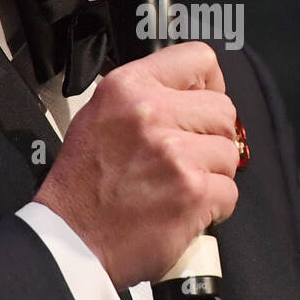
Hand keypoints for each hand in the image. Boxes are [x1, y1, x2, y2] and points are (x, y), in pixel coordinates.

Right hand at [33, 42, 240, 290]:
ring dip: (212, 174)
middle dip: (212, 137)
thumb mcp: (100, 115)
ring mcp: (174, 154)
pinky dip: (213, 207)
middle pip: (223, 110)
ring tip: (178, 186)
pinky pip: (229, 192)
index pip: (199, 59)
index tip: (203, 106)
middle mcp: (151, 114)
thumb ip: (146, 96)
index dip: (210, 85)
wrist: (70, 240)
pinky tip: (183, 209)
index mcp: (128, 87)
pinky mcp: (192, 193)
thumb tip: (194, 91)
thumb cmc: (83, 184)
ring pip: (229, 153)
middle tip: (188, 157)